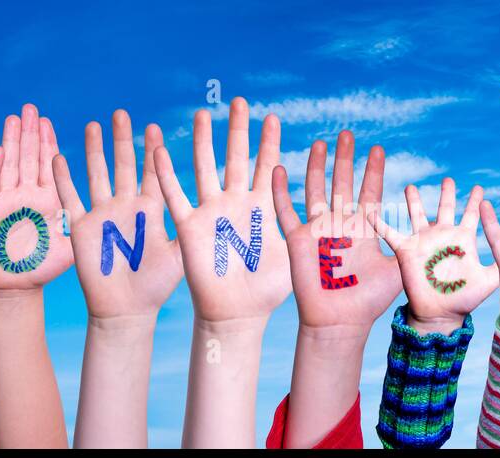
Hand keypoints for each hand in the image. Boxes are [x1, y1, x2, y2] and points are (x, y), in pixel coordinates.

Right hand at [0, 104, 73, 293]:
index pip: (47, 163)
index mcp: (48, 198)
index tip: (47, 120)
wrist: (18, 285)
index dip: (47, 142)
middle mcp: (27, 195)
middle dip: (29, 133)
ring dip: (12, 142)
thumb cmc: (47, 266)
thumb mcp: (72, 240)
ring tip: (14, 119)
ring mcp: (6, 201)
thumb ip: (82, 219)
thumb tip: (106, 204)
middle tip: (30, 108)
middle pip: (28, 157)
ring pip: (10, 165)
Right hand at [53, 110, 183, 318]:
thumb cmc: (156, 286)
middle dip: (122, 139)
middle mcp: (126, 206)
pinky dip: (63, 180)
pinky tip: (58, 157)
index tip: (154, 126)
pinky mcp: (82, 228)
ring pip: (97, 174)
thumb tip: (218, 210)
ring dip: (94, 150)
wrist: (126, 309)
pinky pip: (70, 199)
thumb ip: (192, 231)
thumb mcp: (180, 255)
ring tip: (93, 125)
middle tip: (121, 113)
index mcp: (151, 209)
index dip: (151, 150)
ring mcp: (103, 215)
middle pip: (123, 165)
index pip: (152, 172)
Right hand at [153, 98, 290, 322]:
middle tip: (239, 101)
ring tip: (202, 114)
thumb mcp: (297, 252)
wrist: (237, 313)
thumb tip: (342, 212)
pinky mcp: (189, 228)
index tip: (272, 115)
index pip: (266, 165)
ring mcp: (210, 212)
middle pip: (235, 158)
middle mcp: (235, 203)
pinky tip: (157, 151)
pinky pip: (174, 197)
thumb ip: (311, 226)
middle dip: (237, 130)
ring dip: (201, 141)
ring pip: (204, 168)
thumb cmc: (269, 289)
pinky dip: (165, 175)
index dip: (268, 141)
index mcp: (261, 206)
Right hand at [272, 131, 401, 330]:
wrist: (339, 322)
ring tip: (322, 142)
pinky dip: (280, 191)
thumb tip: (426, 231)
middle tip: (349, 134)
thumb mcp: (396, 271)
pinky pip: (286, 212)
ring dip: (318, 166)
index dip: (374, 172)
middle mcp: (341, 225)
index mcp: (364, 230)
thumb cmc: (368, 301)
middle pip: (343, 184)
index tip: (378, 149)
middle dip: (346, 160)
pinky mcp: (298, 240)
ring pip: (316, 190)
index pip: (370, 193)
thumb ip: (406, 247)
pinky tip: (279, 168)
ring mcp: (319, 230)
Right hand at [368, 177, 497, 333]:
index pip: (471, 215)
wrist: (439, 315)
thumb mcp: (488, 281)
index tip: (479, 187)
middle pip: (445, 208)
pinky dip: (381, 224)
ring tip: (411, 186)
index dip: (474, 201)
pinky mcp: (406, 251)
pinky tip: (371, 212)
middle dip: (446, 194)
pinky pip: (391, 234)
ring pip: (417, 215)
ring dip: (414, 201)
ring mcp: (424, 242)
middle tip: (448, 179)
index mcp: (463, 240)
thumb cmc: (464, 299)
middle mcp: (443, 237)